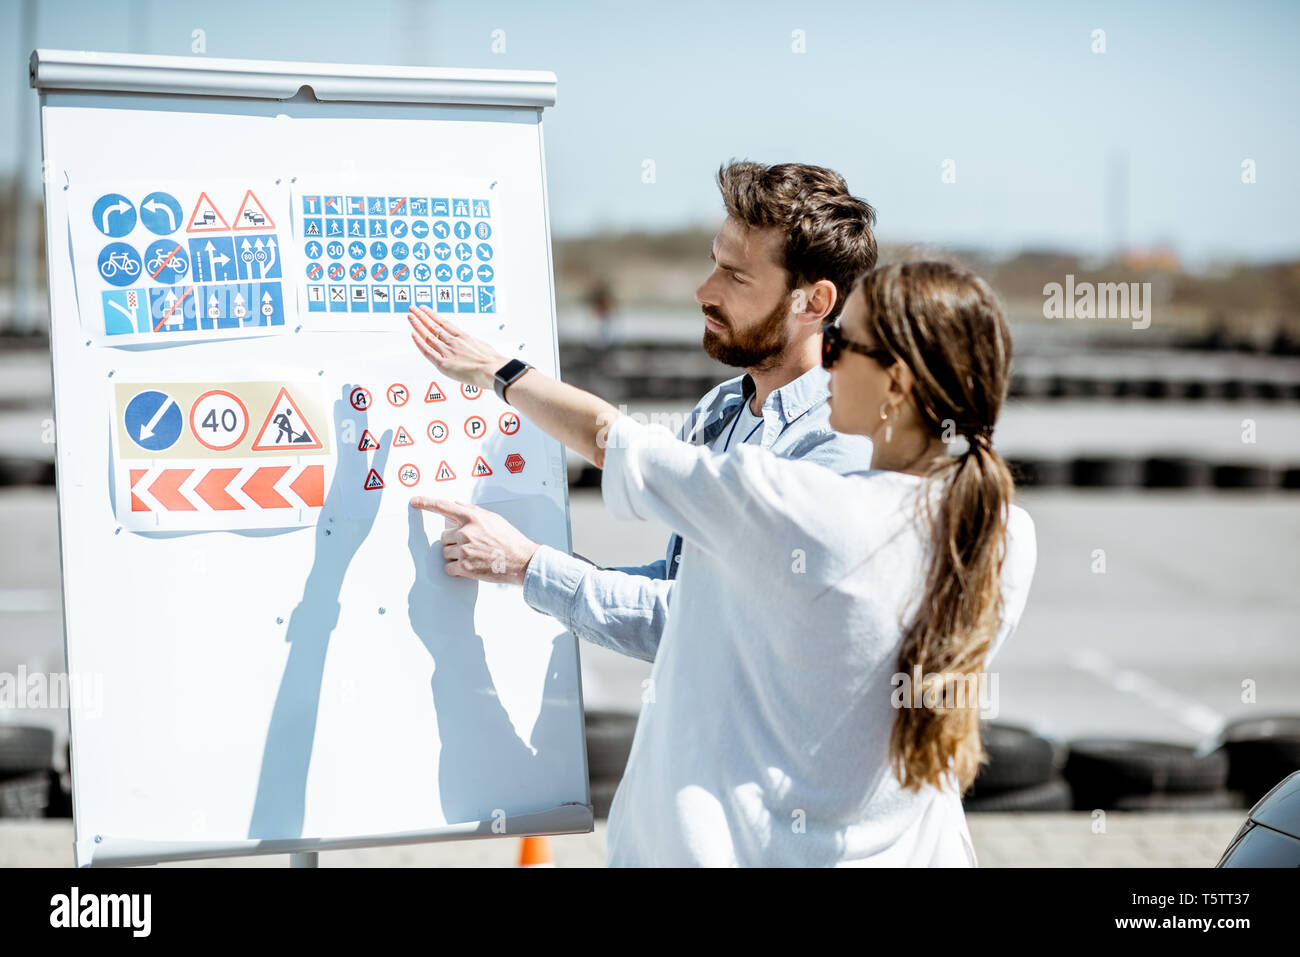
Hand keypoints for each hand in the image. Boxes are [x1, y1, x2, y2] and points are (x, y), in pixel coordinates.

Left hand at [408, 306, 505, 391]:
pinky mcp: (443, 364)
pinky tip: (413, 334)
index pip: (443, 322)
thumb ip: (472, 344)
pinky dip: (419, 342)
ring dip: (417, 325)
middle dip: (421, 316)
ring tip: (410, 317)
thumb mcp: (482, 345)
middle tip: (413, 309)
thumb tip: (470, 343)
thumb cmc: (492, 361)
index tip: (425, 309)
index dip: (432, 315)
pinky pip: (427, 351)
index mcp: (463, 336)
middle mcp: (453, 342)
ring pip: (428, 335)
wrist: (493, 370)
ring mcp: (447, 352)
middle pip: (433, 326)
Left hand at [411, 497, 540, 585]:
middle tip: (471, 545)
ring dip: (455, 555)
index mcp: (471, 518)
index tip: (415, 501)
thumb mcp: (493, 519)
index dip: (426, 503)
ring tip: (474, 556)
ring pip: (445, 552)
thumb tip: (456, 504)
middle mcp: (465, 532)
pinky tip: (470, 566)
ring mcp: (464, 550)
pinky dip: (456, 569)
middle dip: (454, 541)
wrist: (520, 560)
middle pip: (444, 536)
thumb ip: (472, 511)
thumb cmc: (509, 540)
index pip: (443, 506)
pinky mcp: (464, 567)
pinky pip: (449, 568)